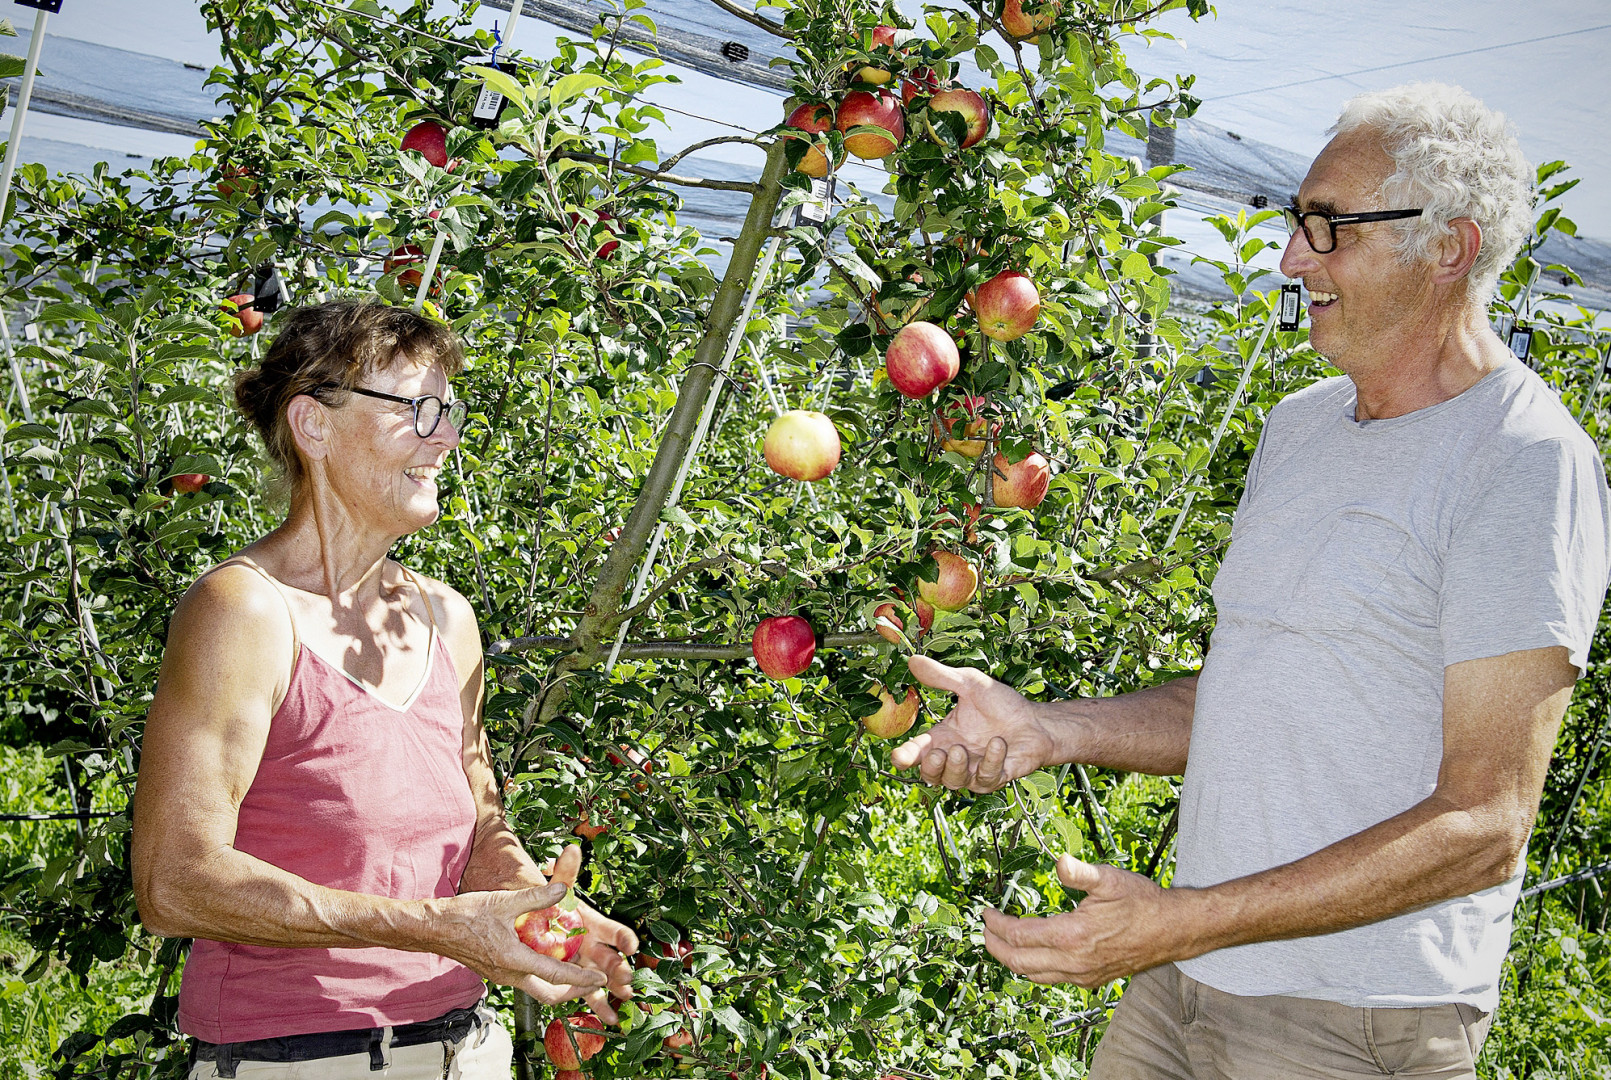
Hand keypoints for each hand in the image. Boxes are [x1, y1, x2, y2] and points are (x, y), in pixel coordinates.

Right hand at [430, 880, 609, 1002]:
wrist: (434, 928)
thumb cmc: (465, 916)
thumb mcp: (504, 901)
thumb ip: (536, 897)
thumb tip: (562, 890)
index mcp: (514, 960)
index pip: (555, 975)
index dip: (581, 978)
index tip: (600, 979)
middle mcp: (509, 974)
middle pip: (548, 993)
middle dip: (573, 991)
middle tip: (592, 983)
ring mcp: (501, 975)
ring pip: (536, 988)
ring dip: (558, 983)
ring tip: (576, 972)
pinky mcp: (495, 971)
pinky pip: (525, 979)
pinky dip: (542, 975)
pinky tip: (548, 959)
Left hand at [539, 844, 639, 1023]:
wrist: (533, 923)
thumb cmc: (550, 906)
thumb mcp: (555, 889)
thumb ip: (565, 872)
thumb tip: (572, 848)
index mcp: (594, 924)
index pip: (614, 931)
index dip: (623, 937)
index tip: (630, 944)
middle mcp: (595, 945)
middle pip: (611, 957)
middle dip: (621, 967)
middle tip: (626, 976)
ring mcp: (587, 963)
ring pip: (605, 978)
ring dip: (616, 989)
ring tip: (625, 998)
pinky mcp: (578, 979)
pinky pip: (590, 994)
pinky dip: (600, 1006)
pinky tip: (611, 1018)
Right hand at [891, 655, 1058, 791]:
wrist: (1036, 721)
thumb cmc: (1002, 705)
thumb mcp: (971, 685)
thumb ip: (942, 677)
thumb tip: (912, 660)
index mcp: (944, 737)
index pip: (917, 752)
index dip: (904, 757)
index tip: (898, 756)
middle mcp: (955, 758)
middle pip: (930, 775)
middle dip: (930, 768)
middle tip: (938, 754)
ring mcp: (974, 771)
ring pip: (954, 782)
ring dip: (956, 768)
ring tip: (961, 750)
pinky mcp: (994, 778)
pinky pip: (985, 778)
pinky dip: (990, 761)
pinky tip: (997, 743)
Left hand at [981, 855, 1186, 987]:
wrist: (1172, 930)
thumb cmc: (1142, 903)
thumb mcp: (1110, 879)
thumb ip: (1079, 871)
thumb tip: (1059, 861)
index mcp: (1073, 936)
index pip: (1019, 936)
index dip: (996, 925)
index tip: (985, 913)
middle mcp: (1074, 962)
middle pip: (1019, 962)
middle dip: (995, 946)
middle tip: (984, 930)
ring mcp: (1083, 975)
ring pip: (1034, 976)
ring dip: (1012, 960)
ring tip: (1001, 943)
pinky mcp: (1091, 981)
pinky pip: (1053, 980)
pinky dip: (1034, 968)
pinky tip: (1033, 954)